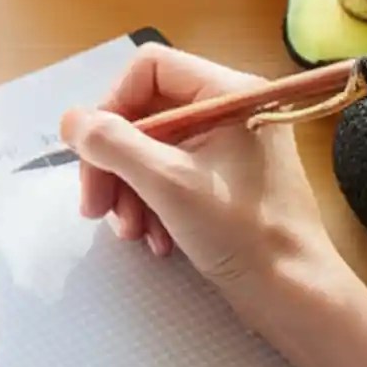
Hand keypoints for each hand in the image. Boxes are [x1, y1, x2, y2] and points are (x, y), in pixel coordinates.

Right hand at [59, 44, 337, 299]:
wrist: (296, 298)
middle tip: (95, 206)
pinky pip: (166, 175)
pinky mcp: (221, 179)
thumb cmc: (245, 234)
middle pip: (143, 113)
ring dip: (127, 190)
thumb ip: (112, 144)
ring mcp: (225, 146)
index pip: (148, 69)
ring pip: (148, 149)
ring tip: (129, 231)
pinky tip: (155, 240)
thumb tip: (70, 121)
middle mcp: (227, 110)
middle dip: (113, 162)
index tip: (94, 150)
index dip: (112, 104)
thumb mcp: (167, 183)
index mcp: (228, 93)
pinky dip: (150, 205)